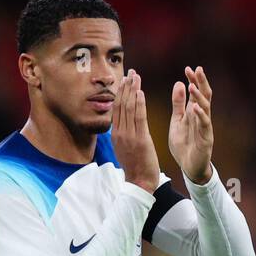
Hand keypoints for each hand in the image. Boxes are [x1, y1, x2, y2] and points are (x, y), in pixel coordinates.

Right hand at [111, 69, 159, 193]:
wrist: (140, 183)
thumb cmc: (135, 166)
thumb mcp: (124, 148)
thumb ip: (123, 134)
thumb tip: (122, 124)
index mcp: (115, 134)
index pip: (117, 108)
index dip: (121, 92)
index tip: (125, 80)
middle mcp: (120, 132)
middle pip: (121, 104)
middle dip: (126, 87)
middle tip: (130, 72)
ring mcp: (129, 136)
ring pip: (129, 108)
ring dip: (133, 90)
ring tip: (136, 76)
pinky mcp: (140, 139)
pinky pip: (139, 118)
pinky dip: (139, 104)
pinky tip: (140, 92)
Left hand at [168, 65, 213, 184]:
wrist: (189, 167)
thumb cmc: (184, 145)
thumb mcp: (177, 121)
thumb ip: (178, 104)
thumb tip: (180, 83)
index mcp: (194, 112)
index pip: (196, 92)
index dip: (193, 80)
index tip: (188, 68)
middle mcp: (202, 117)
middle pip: (205, 96)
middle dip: (201, 82)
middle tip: (197, 69)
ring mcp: (205, 127)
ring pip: (205, 108)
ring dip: (199, 96)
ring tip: (192, 85)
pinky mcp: (206, 138)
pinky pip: (204, 124)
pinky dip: (200, 115)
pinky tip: (195, 107)